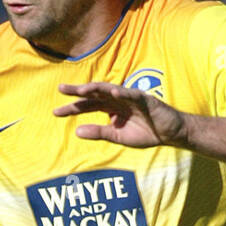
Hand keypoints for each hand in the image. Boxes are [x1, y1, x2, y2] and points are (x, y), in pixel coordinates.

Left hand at [54, 82, 187, 148]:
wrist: (169, 134)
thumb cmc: (145, 133)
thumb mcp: (118, 136)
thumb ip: (99, 133)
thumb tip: (77, 131)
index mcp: (110, 108)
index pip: (88, 105)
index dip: (73, 108)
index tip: (56, 112)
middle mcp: (117, 99)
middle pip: (94, 93)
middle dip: (78, 91)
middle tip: (60, 89)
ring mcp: (130, 97)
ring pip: (109, 89)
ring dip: (95, 88)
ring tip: (82, 89)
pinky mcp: (144, 99)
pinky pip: (131, 94)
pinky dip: (122, 93)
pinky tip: (112, 92)